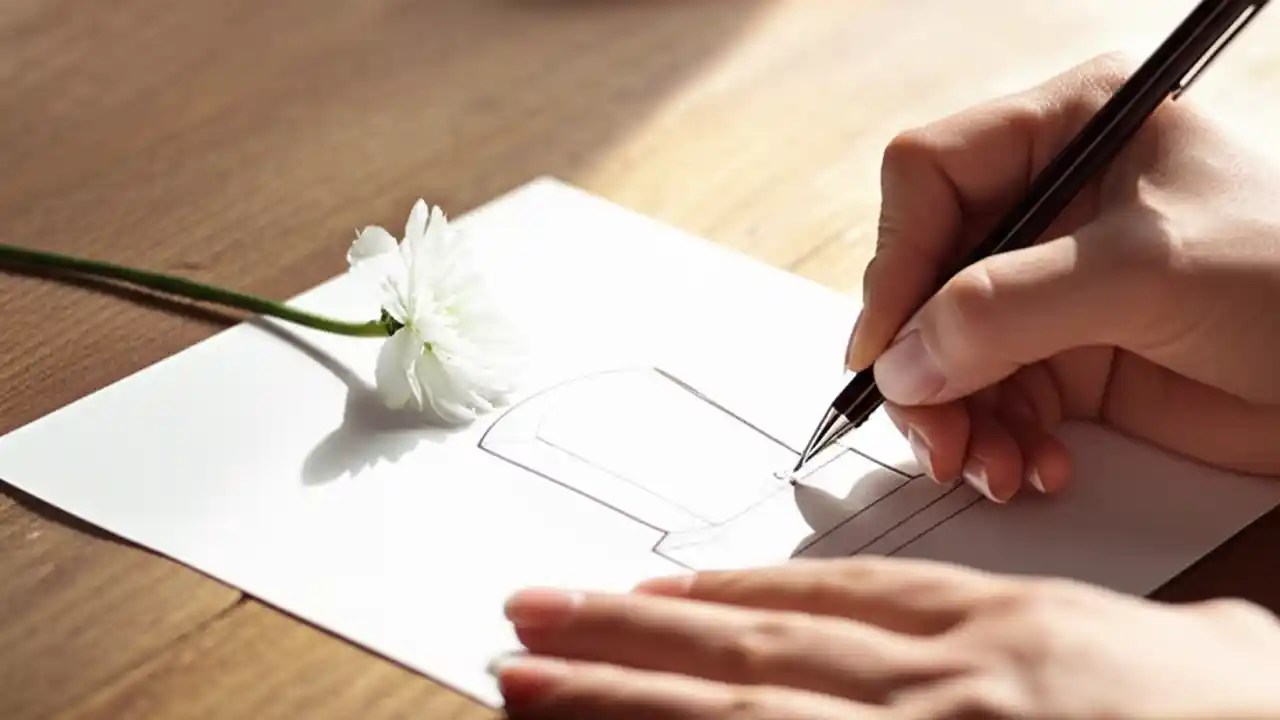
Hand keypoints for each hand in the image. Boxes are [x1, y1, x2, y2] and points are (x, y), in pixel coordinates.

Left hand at [493, 558, 1279, 718]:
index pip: (831, 594)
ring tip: (521, 680)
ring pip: (736, 713)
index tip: (649, 589)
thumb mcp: (1196, 652)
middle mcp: (946, 686)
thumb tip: (1093, 633)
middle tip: (527, 614)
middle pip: (750, 647)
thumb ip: (1106, 635)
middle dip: (625, 633)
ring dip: (616, 697)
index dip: (725, 590)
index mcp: (1005, 629)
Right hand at [846, 53, 1279, 502]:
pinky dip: (997, 442)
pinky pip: (992, 400)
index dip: (896, 260)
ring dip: (955, 417)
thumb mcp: (1144, 274)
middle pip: (926, 276)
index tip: (886, 346)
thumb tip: (900, 360)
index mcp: (1069, 131)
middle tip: (933, 431)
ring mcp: (1054, 289)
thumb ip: (1007, 309)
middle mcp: (1049, 207)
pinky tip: (1033, 467)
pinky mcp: (1071, 361)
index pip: (930, 177)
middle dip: (924, 362)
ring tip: (986, 466)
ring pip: (947, 350)